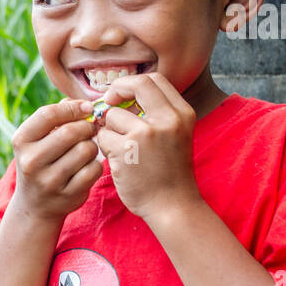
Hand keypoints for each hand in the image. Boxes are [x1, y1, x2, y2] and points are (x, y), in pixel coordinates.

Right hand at [9, 99, 100, 223]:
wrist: (34, 204)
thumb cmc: (40, 161)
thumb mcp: (36, 139)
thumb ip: (56, 117)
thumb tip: (82, 103)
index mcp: (21, 141)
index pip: (48, 114)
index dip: (72, 107)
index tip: (86, 108)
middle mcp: (31, 161)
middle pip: (70, 132)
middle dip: (86, 126)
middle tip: (90, 129)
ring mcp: (49, 180)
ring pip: (85, 150)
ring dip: (92, 146)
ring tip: (86, 149)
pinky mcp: (67, 195)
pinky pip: (94, 169)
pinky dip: (96, 165)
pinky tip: (87, 166)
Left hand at [93, 73, 201, 222]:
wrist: (172, 206)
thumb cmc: (168, 173)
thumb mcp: (173, 135)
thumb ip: (155, 113)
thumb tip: (119, 95)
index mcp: (182, 113)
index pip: (154, 79)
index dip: (131, 83)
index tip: (119, 96)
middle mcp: (168, 119)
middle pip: (135, 85)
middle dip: (115, 91)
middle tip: (106, 105)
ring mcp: (147, 133)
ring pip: (112, 115)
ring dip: (108, 130)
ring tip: (120, 149)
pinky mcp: (127, 149)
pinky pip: (103, 138)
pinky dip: (104, 148)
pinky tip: (117, 162)